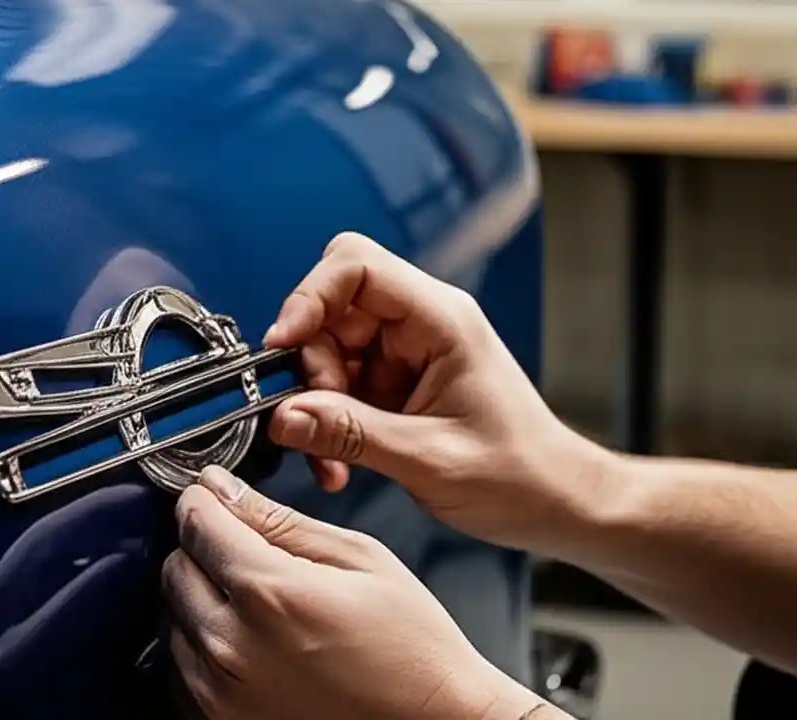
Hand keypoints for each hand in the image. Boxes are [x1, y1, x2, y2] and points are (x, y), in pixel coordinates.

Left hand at [162, 466, 551, 719]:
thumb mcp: (358, 558)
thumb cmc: (410, 647)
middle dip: (205, 550)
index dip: (206, 500)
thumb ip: (279, 520)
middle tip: (251, 557)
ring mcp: (220, 693)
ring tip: (262, 610)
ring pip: (174, 618)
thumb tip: (221, 487)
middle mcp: (234, 647)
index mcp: (271, 593)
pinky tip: (253, 647)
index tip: (218, 498)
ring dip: (203, 602)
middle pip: (176, 568)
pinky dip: (204, 650)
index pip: (196, 522)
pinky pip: (181, 669)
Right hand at [263, 232, 611, 555]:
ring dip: (315, 406)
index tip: (283, 343)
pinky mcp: (393, 385)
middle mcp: (420, 326)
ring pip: (325, 353)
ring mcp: (404, 355)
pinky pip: (337, 388)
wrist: (555, 502)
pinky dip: (327, 424)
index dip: (308, 296)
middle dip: (310, 369)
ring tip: (330, 459)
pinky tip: (340, 463)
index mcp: (441, 320)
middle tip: (313, 420)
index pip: (356, 265)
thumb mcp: (427, 458)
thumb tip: (283, 416)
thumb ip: (349, 434)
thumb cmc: (520, 474)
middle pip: (329, 312)